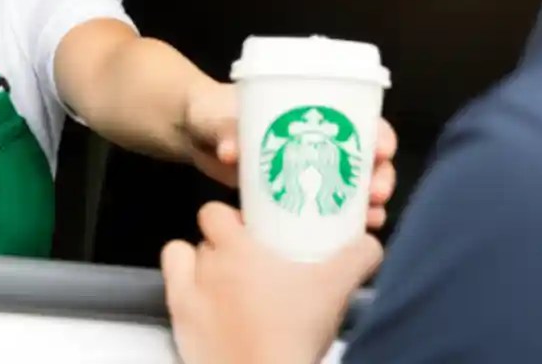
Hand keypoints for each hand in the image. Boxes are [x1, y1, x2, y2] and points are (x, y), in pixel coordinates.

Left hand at [162, 203, 382, 363]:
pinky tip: (208, 308)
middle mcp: (204, 266)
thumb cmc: (296, 329)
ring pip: (182, 261)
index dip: (229, 218)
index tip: (253, 233)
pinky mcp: (179, 324)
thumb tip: (369, 243)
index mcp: (235, 249)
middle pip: (203, 239)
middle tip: (251, 262)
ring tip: (226, 284)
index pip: (212, 211)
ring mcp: (186, 296)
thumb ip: (357, 257)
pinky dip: (187, 293)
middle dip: (223, 245)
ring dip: (199, 266)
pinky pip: (172, 292)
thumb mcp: (337, 288)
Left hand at [184, 80, 398, 228]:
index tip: (380, 152)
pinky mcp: (293, 195)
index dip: (377, 135)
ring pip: (353, 186)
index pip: (359, 119)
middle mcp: (316, 140)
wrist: (192, 133)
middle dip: (379, 176)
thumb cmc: (213, 112)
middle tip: (376, 195)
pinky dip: (342, 222)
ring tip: (373, 219)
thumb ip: (226, 130)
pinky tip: (353, 238)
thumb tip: (230, 152)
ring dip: (368, 203)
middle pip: (364, 157)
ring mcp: (307, 169)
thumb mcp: (220, 115)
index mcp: (309, 112)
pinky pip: (326, 209)